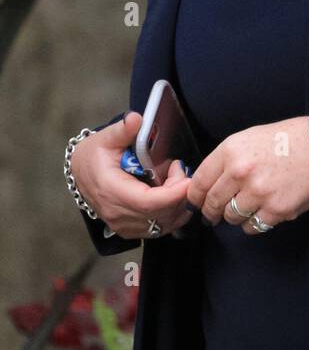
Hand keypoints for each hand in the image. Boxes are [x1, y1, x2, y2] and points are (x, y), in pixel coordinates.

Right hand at [71, 112, 193, 239]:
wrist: (80, 173)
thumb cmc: (94, 156)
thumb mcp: (106, 139)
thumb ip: (123, 130)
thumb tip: (136, 119)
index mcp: (111, 192)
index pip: (148, 202)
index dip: (172, 194)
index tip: (187, 178)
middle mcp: (117, 214)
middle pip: (160, 214)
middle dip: (179, 195)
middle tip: (181, 170)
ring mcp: (124, 226)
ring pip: (163, 225)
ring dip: (179, 206)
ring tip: (177, 180)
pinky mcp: (130, 230)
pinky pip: (159, 228)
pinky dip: (173, 214)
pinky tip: (174, 195)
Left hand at [185, 116, 308, 232]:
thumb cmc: (286, 141)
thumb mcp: (248, 138)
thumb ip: (226, 160)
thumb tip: (207, 183)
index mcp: (230, 151)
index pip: (200, 183)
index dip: (195, 197)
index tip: (197, 203)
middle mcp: (240, 172)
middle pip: (213, 203)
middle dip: (211, 212)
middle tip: (213, 215)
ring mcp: (258, 193)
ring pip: (231, 217)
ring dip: (234, 216)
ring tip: (245, 208)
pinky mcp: (276, 210)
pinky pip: (252, 227)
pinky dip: (253, 223)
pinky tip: (261, 212)